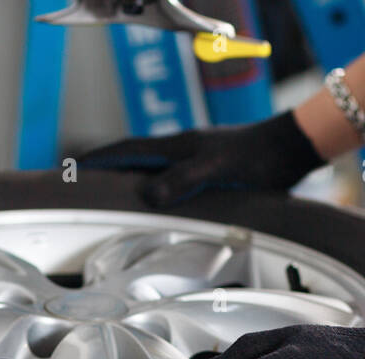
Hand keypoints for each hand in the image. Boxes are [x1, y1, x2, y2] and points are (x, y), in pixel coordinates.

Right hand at [77, 111, 324, 206]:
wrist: (292, 149)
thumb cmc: (258, 158)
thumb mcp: (217, 169)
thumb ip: (182, 179)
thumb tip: (147, 195)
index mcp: (177, 147)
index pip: (127, 150)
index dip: (98, 160)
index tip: (72, 167)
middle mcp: (183, 151)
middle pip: (135, 159)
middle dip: (108, 170)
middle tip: (85, 184)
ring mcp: (197, 161)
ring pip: (155, 171)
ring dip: (133, 181)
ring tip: (114, 199)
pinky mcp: (212, 172)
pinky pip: (174, 181)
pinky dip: (159, 191)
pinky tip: (162, 206)